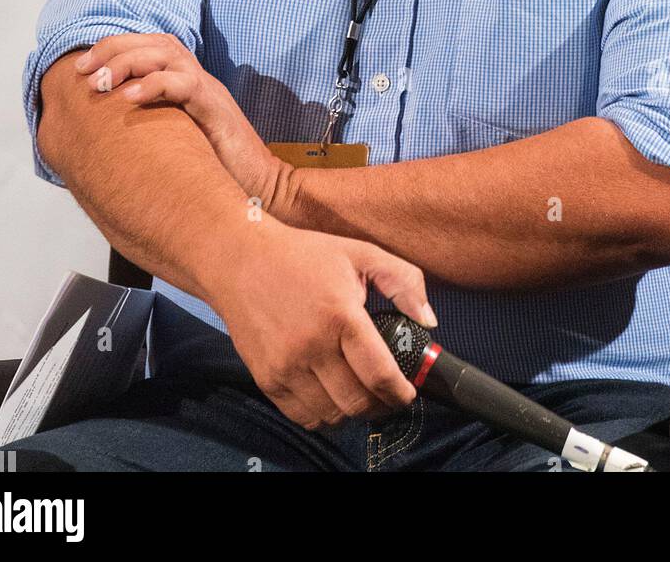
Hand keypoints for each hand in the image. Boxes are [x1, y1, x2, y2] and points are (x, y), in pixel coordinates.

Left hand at [73, 33, 288, 209]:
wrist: (262, 190)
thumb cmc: (216, 172)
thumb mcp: (175, 142)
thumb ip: (150, 128)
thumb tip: (104, 135)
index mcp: (187, 83)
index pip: (151, 46)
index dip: (115, 49)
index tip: (82, 67)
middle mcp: (198, 80)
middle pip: (156, 41)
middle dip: (114, 48)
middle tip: (83, 69)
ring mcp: (209, 91)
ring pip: (167, 53)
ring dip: (127, 62)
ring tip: (101, 81)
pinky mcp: (216, 109)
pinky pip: (184, 84)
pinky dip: (154, 85)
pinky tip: (129, 97)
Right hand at [215, 218, 436, 429]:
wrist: (240, 260)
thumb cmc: (303, 255)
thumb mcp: (360, 253)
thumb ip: (403, 281)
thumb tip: (430, 321)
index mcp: (340, 315)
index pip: (380, 374)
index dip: (401, 393)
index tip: (408, 393)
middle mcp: (312, 345)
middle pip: (358, 402)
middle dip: (381, 406)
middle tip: (388, 396)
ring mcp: (286, 366)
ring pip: (332, 415)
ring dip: (352, 412)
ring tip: (360, 395)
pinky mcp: (266, 378)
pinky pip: (302, 417)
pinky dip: (323, 415)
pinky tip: (330, 396)